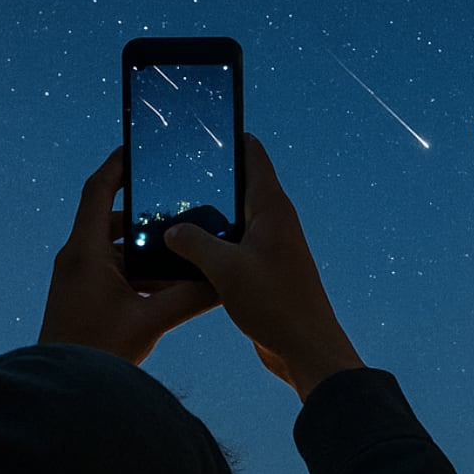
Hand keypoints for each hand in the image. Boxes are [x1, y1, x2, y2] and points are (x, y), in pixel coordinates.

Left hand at [38, 147, 217, 363]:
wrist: (63, 393)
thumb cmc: (98, 351)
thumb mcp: (151, 320)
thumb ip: (191, 297)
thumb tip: (226, 280)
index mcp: (86, 251)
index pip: (98, 190)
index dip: (118, 165)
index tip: (138, 148)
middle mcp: (78, 259)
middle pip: (114, 220)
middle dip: (150, 215)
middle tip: (182, 207)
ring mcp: (80, 279)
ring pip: (118, 250)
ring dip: (149, 249)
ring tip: (186, 248)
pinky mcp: (85, 298)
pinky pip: (116, 272)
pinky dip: (141, 271)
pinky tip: (171, 284)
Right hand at [164, 134, 363, 400]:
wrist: (305, 349)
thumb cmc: (274, 304)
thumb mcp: (225, 269)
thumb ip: (194, 242)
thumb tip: (171, 230)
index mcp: (272, 208)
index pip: (253, 155)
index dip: (229, 137)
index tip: (203, 125)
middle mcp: (275, 221)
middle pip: (239, 185)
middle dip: (209, 178)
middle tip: (170, 172)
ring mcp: (271, 246)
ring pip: (234, 219)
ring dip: (207, 216)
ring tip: (169, 212)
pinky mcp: (265, 270)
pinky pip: (234, 246)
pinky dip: (213, 245)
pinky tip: (185, 254)